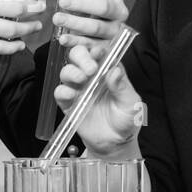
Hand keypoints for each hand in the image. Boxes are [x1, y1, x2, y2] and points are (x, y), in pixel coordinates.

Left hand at [50, 0, 128, 47]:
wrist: (94, 32)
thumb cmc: (86, 8)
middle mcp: (119, 11)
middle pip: (103, 7)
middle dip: (81, 4)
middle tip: (62, 2)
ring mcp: (115, 30)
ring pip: (97, 27)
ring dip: (76, 23)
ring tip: (57, 19)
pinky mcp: (108, 47)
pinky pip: (92, 45)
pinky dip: (76, 42)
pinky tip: (63, 38)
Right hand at [56, 43, 143, 157]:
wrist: (115, 143)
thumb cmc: (127, 120)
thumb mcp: (131, 103)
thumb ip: (122, 87)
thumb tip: (115, 71)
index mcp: (108, 70)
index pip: (99, 52)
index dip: (97, 48)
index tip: (99, 52)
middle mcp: (92, 76)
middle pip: (79, 56)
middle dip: (81, 57)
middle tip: (90, 68)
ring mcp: (79, 89)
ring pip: (67, 71)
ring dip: (72, 72)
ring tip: (82, 80)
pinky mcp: (69, 103)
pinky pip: (60, 92)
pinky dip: (62, 91)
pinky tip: (70, 95)